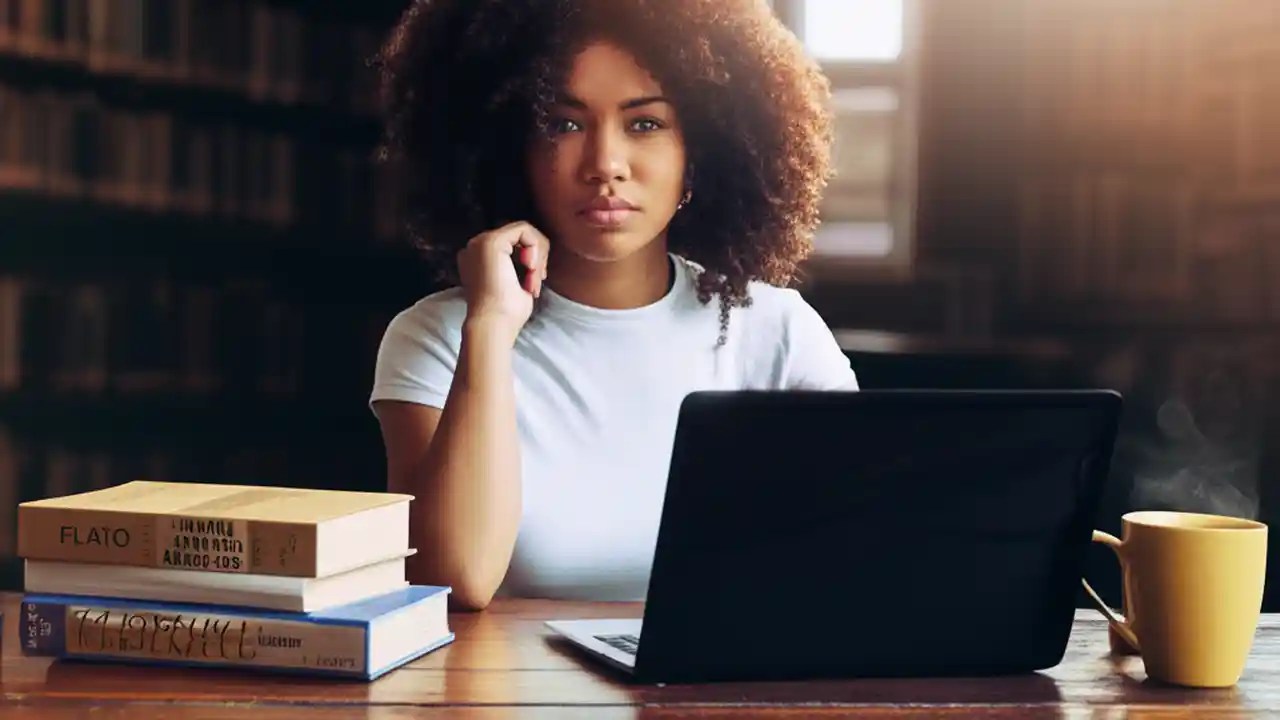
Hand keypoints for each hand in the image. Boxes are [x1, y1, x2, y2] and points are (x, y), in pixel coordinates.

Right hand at [456, 221, 549, 341]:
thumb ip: (520, 268)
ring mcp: (481, 242)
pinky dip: (536, 248)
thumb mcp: (516, 285)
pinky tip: (530, 268)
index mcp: (478, 258)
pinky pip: (525, 230)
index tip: (534, 284)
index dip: (531, 259)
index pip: (513, 244)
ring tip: (533, 280)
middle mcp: (476, 247)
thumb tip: (537, 258)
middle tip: (536, 282)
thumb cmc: (505, 314)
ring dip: (538, 255)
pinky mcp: (492, 241)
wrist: (493, 324)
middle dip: (537, 257)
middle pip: (519, 236)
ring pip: (524, 231)